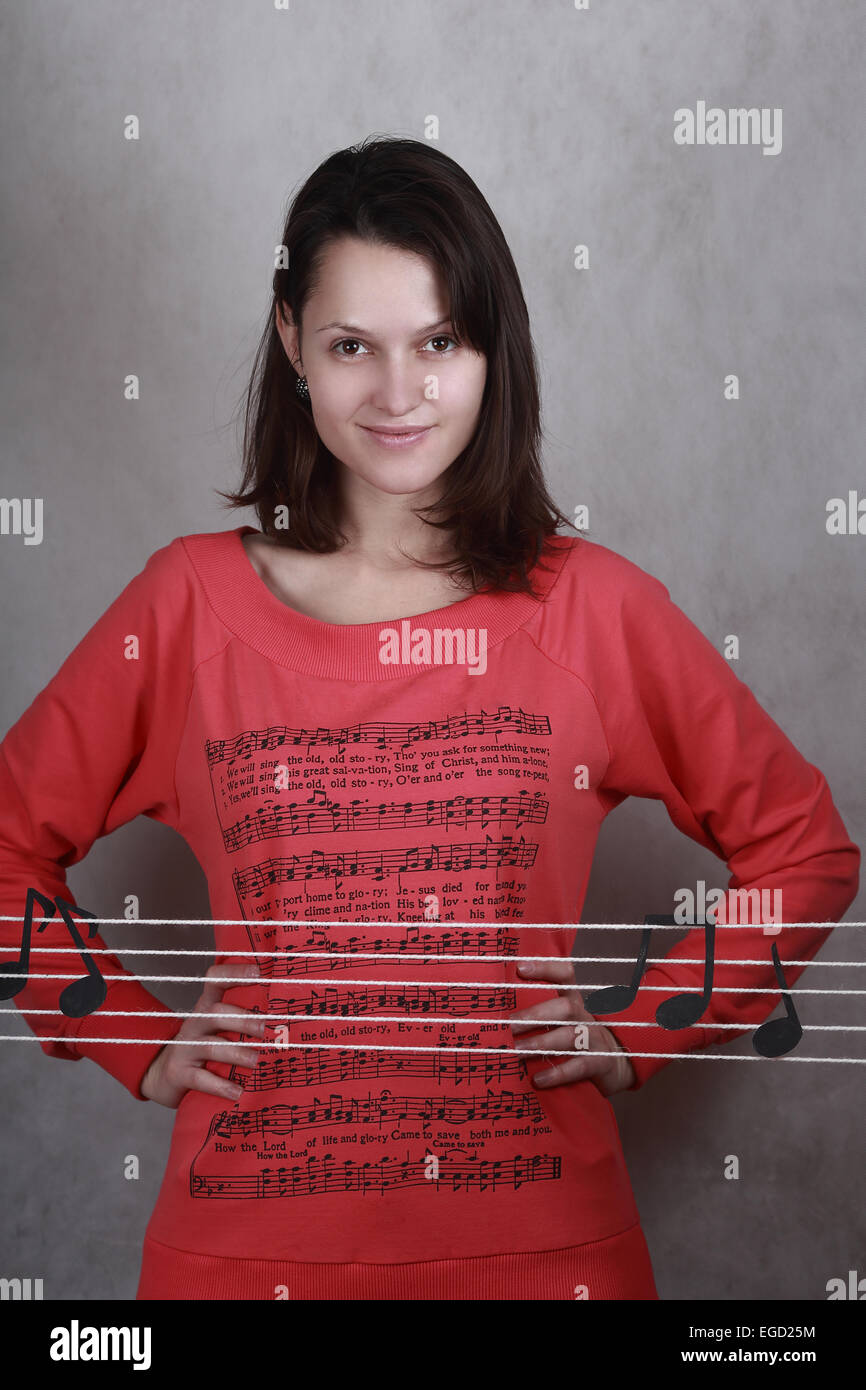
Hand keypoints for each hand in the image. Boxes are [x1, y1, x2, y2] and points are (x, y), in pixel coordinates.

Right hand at [140, 960, 265, 1107]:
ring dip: (238, 1053)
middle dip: (244, 1020)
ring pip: (212, 1046)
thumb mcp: (217, 1027)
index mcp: (207, 1007)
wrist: (161, 1073)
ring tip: (258, 1062)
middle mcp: (196, 1023)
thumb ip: (243, 1018)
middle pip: (217, 1013)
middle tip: (268, 1029)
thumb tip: (287, 1019)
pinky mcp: (180, 1073)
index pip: (216, 980)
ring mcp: (186, 1047)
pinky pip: (201, 1078)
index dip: (235, 972)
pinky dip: (222, 1086)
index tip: (259, 971)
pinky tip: (239, 1092)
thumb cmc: (203, 1046)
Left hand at [510, 956, 635, 1097]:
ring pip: (569, 1036)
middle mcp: (587, 1016)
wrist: (620, 1066)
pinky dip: (557, 1073)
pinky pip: (579, 1066)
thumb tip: (502, 1016)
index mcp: (577, 1001)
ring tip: (517, 1052)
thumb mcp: (568, 1020)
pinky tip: (538, 1080)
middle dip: (535, 1015)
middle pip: (565, 1008)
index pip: (566, 975)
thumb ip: (543, 1013)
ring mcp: (596, 1039)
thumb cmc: (582, 1039)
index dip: (546, 968)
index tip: (520, 967)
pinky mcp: (601, 1063)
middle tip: (509, 1025)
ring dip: (540, 1043)